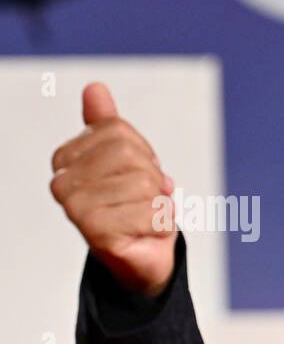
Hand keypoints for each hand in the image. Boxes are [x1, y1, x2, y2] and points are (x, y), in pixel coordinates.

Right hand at [50, 82, 177, 296]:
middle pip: (129, 155)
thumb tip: (94, 89)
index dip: (143, 152)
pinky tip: (147, 232)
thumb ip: (107, 123)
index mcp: (67, 158)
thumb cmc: (134, 204)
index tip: (139, 173)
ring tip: (145, 215)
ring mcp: (76, 210)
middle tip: (147, 197)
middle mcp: (63, 183)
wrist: (145, 254)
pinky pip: (150, 213)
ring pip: (143, 184)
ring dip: (158, 202)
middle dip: (152, 177)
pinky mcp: (98, 234)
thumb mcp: (126, 157)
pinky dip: (161, 223)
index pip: (119, 132)